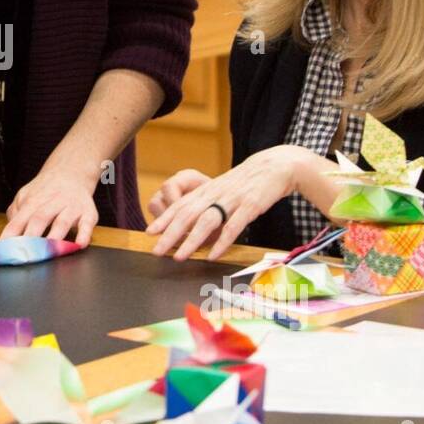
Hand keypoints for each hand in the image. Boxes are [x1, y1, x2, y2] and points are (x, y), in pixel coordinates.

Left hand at [0, 164, 99, 246]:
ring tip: (48, 252)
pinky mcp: (88, 213)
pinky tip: (79, 244)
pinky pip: (87, 224)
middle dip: (31, 238)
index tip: (3, 252)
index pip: (18, 221)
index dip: (10, 237)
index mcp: (33, 201)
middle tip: (24, 256)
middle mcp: (52, 203)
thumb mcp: (26, 195)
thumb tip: (8, 234)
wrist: (72, 171)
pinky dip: (84, 234)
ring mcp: (70, 207)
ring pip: (61, 222)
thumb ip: (15, 213)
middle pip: (39, 219)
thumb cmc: (46, 191)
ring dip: (54, 238)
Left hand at [146, 145, 307, 260]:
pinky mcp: (250, 206)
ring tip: (179, 257)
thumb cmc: (245, 182)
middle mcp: (215, 194)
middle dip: (169, 234)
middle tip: (156, 251)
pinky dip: (222, 242)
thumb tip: (187, 222)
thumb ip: (206, 203)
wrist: (274, 166)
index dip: (163, 219)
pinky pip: (233, 226)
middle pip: (187, 214)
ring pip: (207, 221)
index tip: (149, 233)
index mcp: (207, 190)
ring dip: (191, 240)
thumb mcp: (221, 189)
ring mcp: (232, 200)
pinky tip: (212, 256)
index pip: (180, 205)